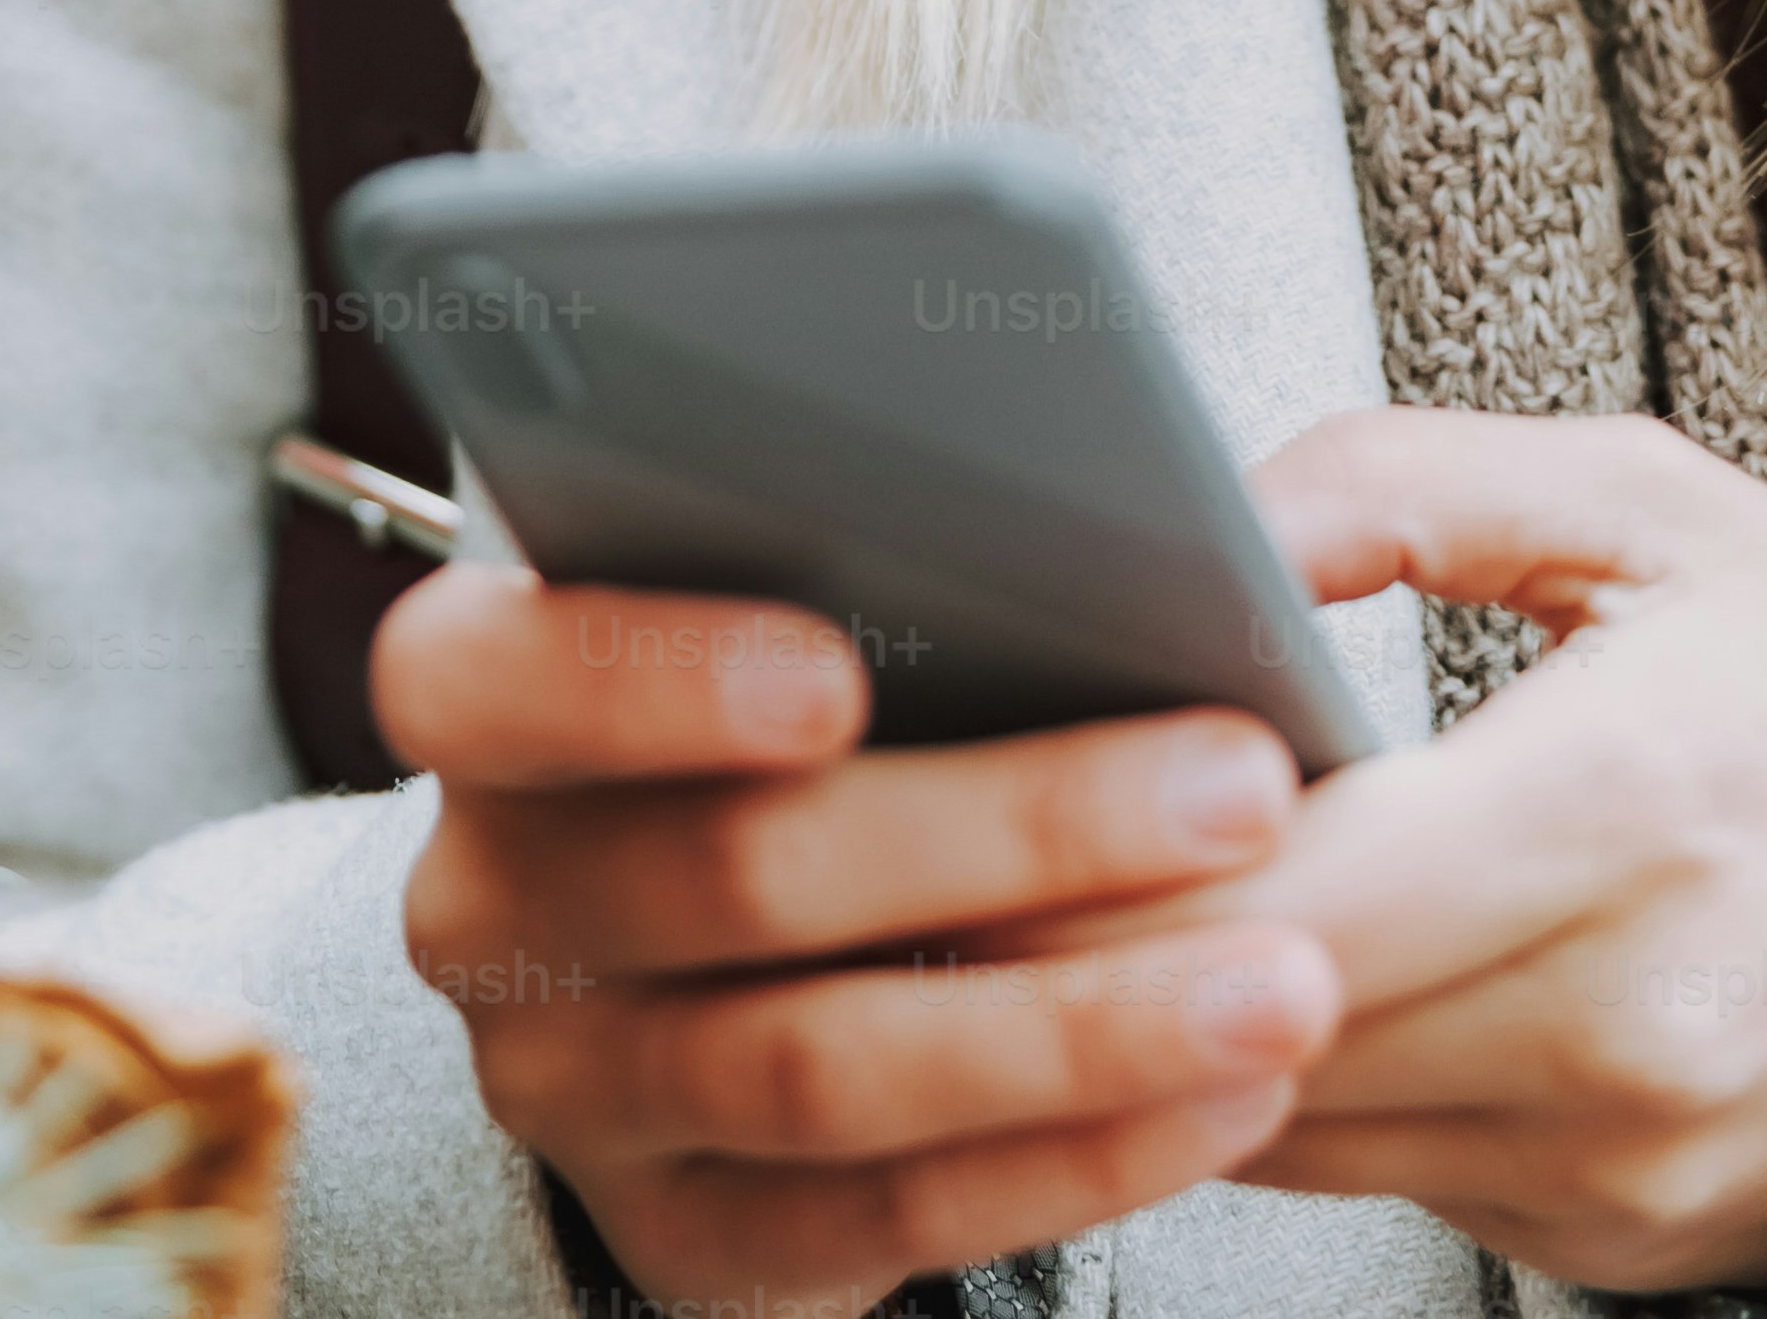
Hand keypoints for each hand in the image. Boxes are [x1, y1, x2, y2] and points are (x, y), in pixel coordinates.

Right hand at [375, 564, 1343, 1317]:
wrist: (715, 970)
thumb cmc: (813, 719)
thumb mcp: (797, 602)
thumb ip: (901, 553)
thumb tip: (1166, 525)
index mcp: (489, 710)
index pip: (486, 677)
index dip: (646, 674)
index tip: (838, 671)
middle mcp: (493, 909)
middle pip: (724, 873)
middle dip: (1010, 829)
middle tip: (1240, 786)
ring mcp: (578, 1092)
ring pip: (817, 1068)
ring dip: (1076, 1028)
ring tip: (1281, 984)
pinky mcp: (684, 1241)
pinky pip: (883, 1221)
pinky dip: (1073, 1160)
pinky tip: (1225, 1102)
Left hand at [1075, 409, 1766, 1296]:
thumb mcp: (1648, 512)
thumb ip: (1408, 482)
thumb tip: (1218, 524)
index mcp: (1630, 807)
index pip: (1293, 895)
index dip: (1109, 873)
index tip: (996, 809)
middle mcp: (1630, 1014)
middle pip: (1260, 1029)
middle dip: (1086, 963)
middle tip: (968, 871)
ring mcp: (1624, 1154)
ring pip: (1286, 1130)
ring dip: (1166, 1041)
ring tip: (1079, 924)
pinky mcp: (1616, 1240)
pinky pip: (1373, 1182)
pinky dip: (1289, 1096)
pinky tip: (1256, 994)